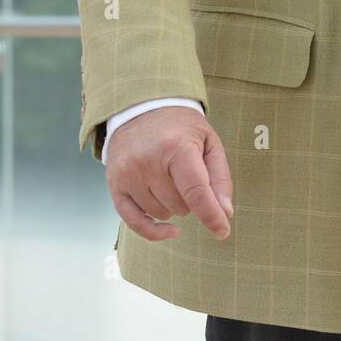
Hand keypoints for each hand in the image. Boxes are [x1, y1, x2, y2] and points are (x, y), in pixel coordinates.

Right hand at [106, 106, 233, 241]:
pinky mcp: (115, 184)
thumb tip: (225, 213)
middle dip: (190, 197)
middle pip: (181, 206)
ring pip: (162, 214)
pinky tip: (171, 231)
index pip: (195, 191)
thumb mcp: (208, 142)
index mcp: (176, 147)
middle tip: (186, 172)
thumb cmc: (181, 128)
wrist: (141, 108)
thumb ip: (220, 177)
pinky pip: (134, 222)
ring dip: (172, 204)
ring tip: (170, 176)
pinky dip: (153, 231)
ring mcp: (128, 174)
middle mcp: (148, 161)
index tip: (223, 231)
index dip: (211, 215)